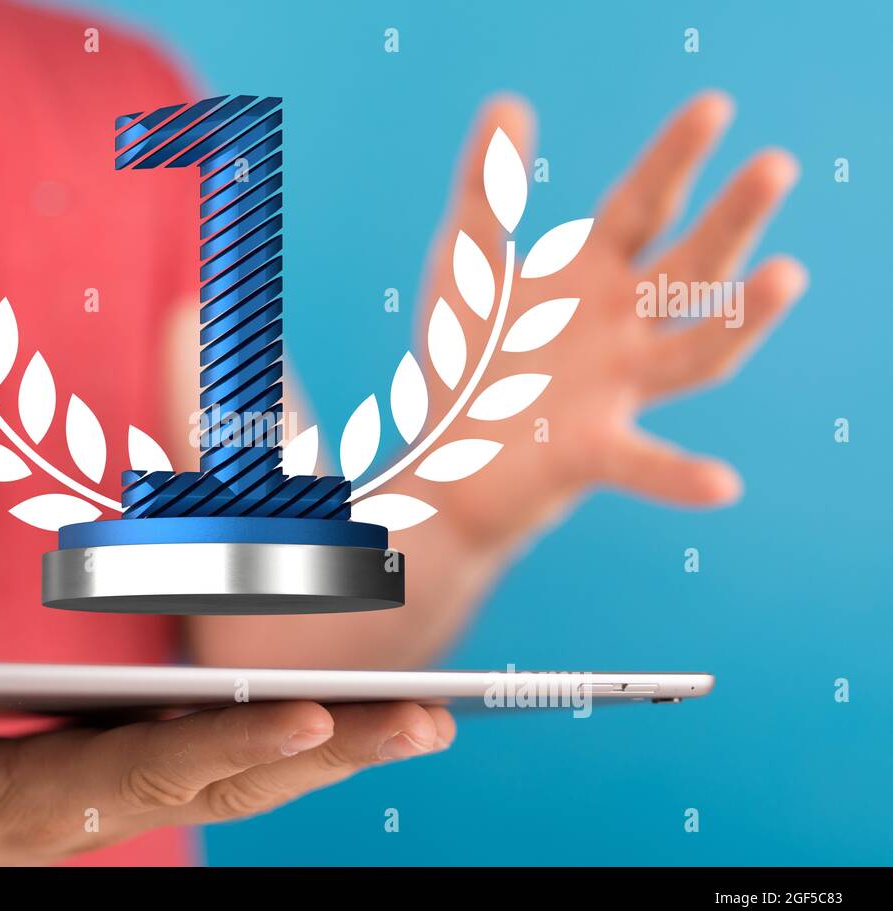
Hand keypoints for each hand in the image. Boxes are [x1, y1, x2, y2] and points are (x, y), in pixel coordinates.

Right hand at [0, 701, 453, 863]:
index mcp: (44, 802)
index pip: (155, 770)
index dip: (231, 744)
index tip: (309, 715)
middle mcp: (106, 804)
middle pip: (234, 782)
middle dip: (331, 753)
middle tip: (428, 719)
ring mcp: (126, 793)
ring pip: (245, 777)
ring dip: (334, 749)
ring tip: (422, 717)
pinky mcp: (131, 773)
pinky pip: (225, 762)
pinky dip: (294, 743)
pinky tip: (346, 719)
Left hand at [412, 92, 806, 545]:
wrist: (447, 460)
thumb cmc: (466, 360)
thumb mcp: (465, 265)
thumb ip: (485, 190)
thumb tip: (506, 102)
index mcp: (591, 278)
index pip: (644, 206)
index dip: (675, 159)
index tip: (714, 107)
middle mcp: (619, 330)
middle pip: (688, 271)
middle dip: (731, 221)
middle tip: (775, 167)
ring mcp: (614, 392)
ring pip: (694, 356)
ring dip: (741, 322)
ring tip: (786, 277)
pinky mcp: (589, 455)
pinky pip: (643, 465)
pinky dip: (680, 477)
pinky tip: (721, 484)